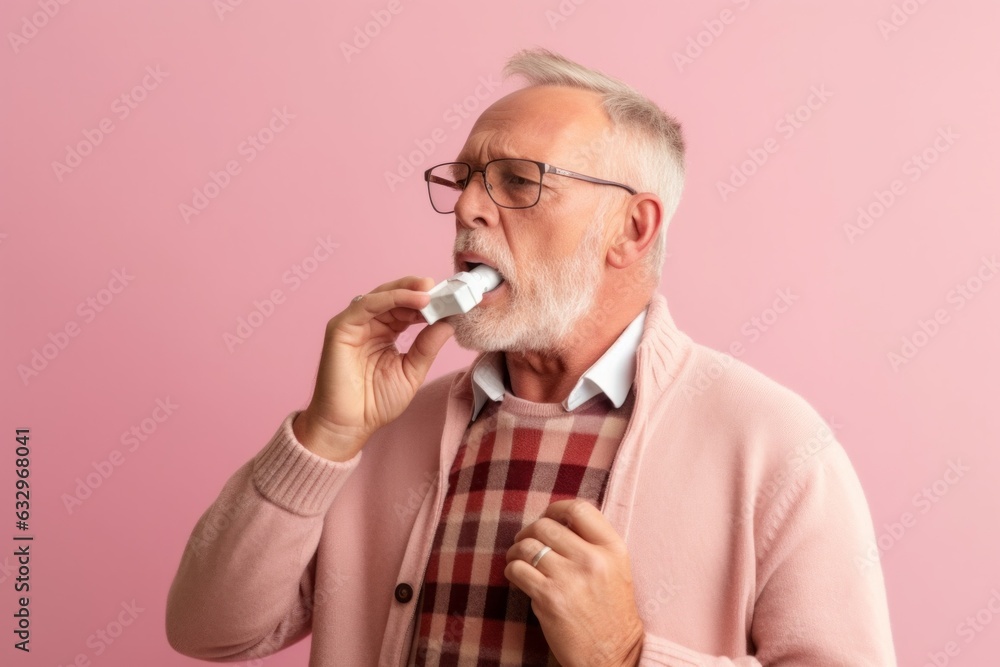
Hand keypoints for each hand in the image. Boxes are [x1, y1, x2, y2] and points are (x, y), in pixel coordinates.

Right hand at [293, 276, 453, 460]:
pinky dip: (391, 298)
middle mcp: (369, 324)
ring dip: (408, 290)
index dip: (429, 303)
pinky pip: (367, 305)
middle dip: (420, 290)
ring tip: (431, 290)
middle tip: (445, 288)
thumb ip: (427, 346)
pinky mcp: (341, 328)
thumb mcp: (412, 371)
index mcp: (385, 333)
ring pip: (382, 295)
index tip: (453, 300)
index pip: (407, 309)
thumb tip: (449, 323)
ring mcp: (354, 324)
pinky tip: (415, 300)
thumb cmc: (376, 402)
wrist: (350, 425)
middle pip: (395, 297)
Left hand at [505, 499, 644, 666]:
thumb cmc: (611, 612)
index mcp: (612, 548)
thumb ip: (592, 542)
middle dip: (529, 531)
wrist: (613, 654)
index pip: (579, 509)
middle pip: (546, 525)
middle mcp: (592, 559)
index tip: (547, 517)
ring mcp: (569, 578)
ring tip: (518, 560)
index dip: (556, 508)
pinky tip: (519, 579)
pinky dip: (512, 571)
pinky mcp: (549, 598)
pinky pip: (517, 570)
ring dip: (516, 551)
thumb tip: (555, 520)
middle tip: (525, 542)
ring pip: (526, 545)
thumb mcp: (615, 569)